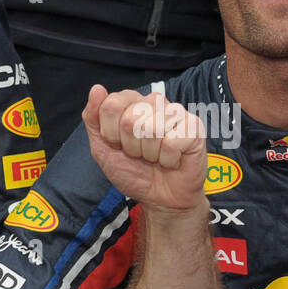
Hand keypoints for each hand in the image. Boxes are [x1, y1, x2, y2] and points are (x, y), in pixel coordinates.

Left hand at [83, 85, 206, 212]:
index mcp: (131, 102)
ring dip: (150, 154)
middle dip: (131, 146)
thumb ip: (94, 119)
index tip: (120, 145)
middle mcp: (154, 102)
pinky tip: (172, 160)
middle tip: (141, 154)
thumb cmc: (135, 172)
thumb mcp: (103, 149)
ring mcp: (175, 113)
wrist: (161, 199)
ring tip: (156, 157)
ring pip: (151, 130)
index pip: (111, 105)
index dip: (111, 134)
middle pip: (130, 119)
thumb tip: (97, 89)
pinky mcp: (194, 127)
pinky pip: (171, 142)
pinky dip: (168, 159)